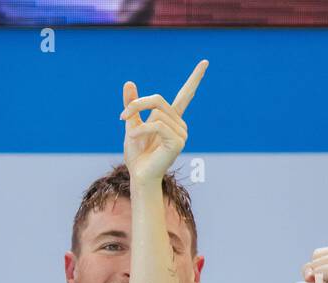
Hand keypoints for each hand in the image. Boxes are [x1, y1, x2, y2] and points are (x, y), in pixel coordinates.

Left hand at [120, 59, 207, 182]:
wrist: (138, 176)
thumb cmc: (137, 154)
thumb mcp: (132, 124)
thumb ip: (132, 105)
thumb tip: (129, 82)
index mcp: (171, 118)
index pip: (186, 95)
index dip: (194, 78)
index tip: (205, 62)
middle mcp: (180, 124)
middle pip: (158, 100)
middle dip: (137, 105)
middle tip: (122, 116)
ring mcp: (181, 133)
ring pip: (157, 113)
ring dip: (138, 122)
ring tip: (131, 135)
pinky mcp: (178, 142)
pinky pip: (157, 125)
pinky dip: (142, 130)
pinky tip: (134, 138)